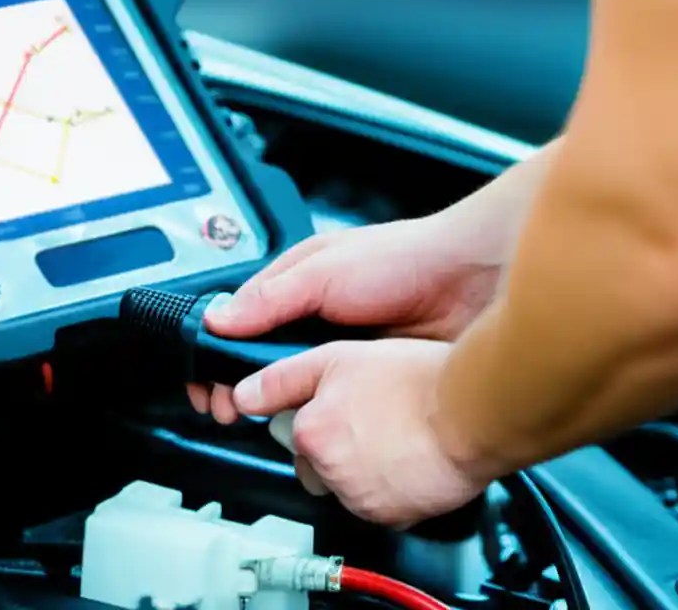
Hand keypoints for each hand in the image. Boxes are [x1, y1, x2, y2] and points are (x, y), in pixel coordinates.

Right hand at [189, 215, 504, 420]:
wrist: (473, 283)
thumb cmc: (406, 258)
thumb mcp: (324, 270)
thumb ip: (270, 296)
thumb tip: (220, 319)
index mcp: (298, 286)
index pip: (240, 323)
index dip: (217, 354)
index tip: (204, 381)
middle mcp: (317, 319)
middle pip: (262, 361)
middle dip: (240, 386)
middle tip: (227, 408)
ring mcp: (343, 352)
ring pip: (295, 386)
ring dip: (278, 402)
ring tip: (263, 418)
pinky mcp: (370, 380)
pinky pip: (333, 402)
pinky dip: (319, 411)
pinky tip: (311, 420)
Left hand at [232, 338, 493, 526]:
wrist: (469, 414)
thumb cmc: (417, 382)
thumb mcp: (338, 357)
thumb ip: (283, 378)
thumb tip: (244, 394)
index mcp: (311, 432)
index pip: (291, 431)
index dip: (317, 412)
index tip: (341, 403)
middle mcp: (328, 471)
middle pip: (314, 463)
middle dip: (333, 445)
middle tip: (370, 418)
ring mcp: (359, 498)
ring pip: (344, 485)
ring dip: (359, 468)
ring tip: (393, 436)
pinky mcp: (389, 517)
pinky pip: (376, 505)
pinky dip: (386, 488)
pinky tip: (407, 458)